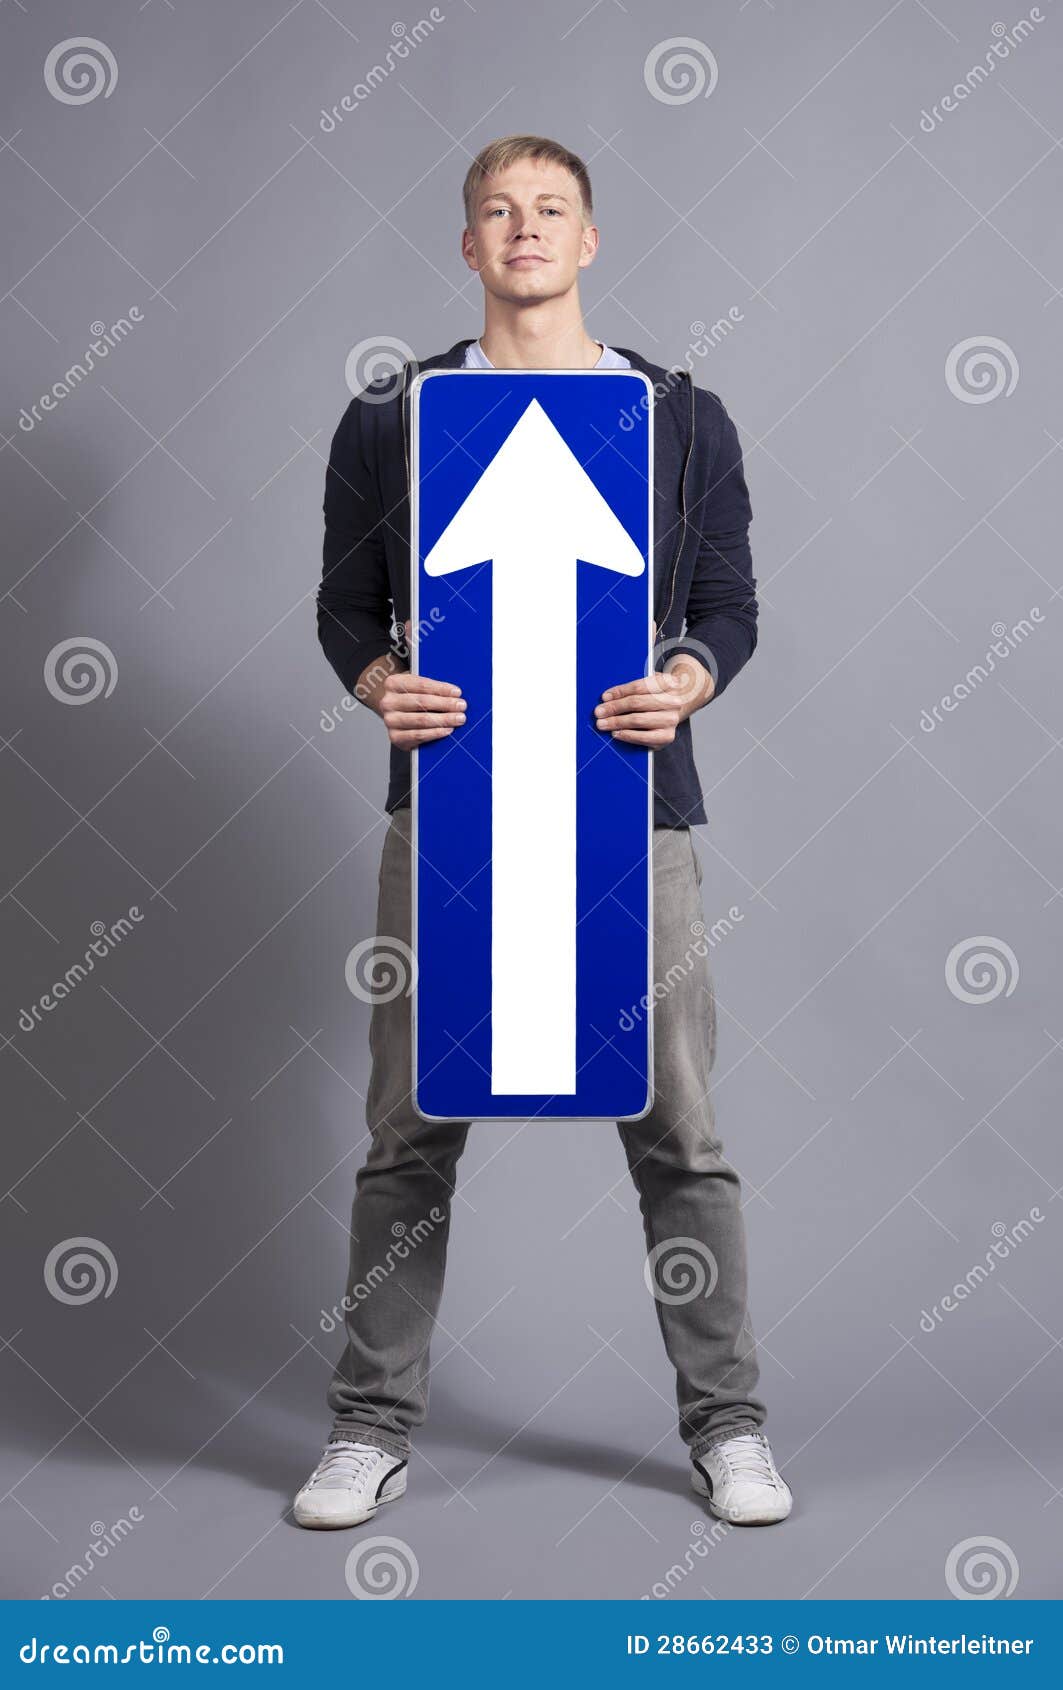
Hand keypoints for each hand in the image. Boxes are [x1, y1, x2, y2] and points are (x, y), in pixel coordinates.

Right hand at [374, 620, 466, 748]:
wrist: (395, 709)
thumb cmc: (411, 689)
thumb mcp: (412, 665)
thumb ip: (413, 646)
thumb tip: (410, 622)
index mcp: (392, 682)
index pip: (420, 685)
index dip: (441, 689)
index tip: (458, 691)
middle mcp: (388, 702)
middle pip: (421, 703)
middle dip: (445, 705)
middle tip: (463, 706)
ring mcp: (391, 721)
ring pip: (421, 721)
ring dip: (443, 720)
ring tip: (459, 719)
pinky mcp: (396, 738)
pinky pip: (417, 737)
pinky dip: (433, 734)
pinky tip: (446, 730)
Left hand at [594, 623, 714, 745]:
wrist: (679, 704)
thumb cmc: (656, 689)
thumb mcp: (652, 668)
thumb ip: (648, 647)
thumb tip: (648, 621)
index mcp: (668, 681)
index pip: (641, 685)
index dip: (620, 691)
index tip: (604, 696)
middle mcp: (673, 700)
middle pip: (638, 703)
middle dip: (614, 708)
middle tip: (597, 712)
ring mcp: (671, 719)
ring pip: (640, 720)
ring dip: (617, 722)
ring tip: (602, 724)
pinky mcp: (667, 736)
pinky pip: (646, 738)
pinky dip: (629, 736)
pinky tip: (617, 733)